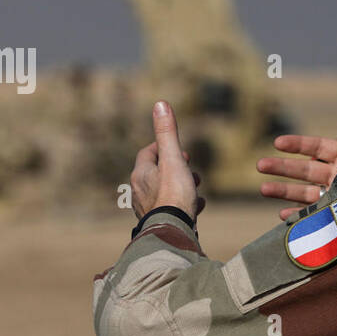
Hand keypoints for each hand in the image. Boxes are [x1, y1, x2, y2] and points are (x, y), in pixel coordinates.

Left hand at [130, 102, 204, 219]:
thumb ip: (168, 134)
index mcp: (141, 174)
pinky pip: (171, 209)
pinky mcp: (160, 222)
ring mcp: (148, 209)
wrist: (173, 231)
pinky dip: (184, 204)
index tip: (179, 149)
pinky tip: (196, 207)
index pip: (148, 153)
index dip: (162, 147)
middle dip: (176, 168)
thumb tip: (160, 104)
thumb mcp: (173, 159)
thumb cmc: (173, 195)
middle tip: (190, 168)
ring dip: (182, 186)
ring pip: (165, 191)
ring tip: (196, 187)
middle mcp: (140, 191)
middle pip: (157, 172)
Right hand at [257, 99, 336, 219]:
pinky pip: (318, 216)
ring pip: (305, 193)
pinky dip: (301, 217)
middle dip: (282, 168)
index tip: (278, 143)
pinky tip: (284, 217)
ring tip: (263, 189)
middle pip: (305, 170)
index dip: (298, 144)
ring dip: (284, 191)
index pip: (317, 147)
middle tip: (260, 165)